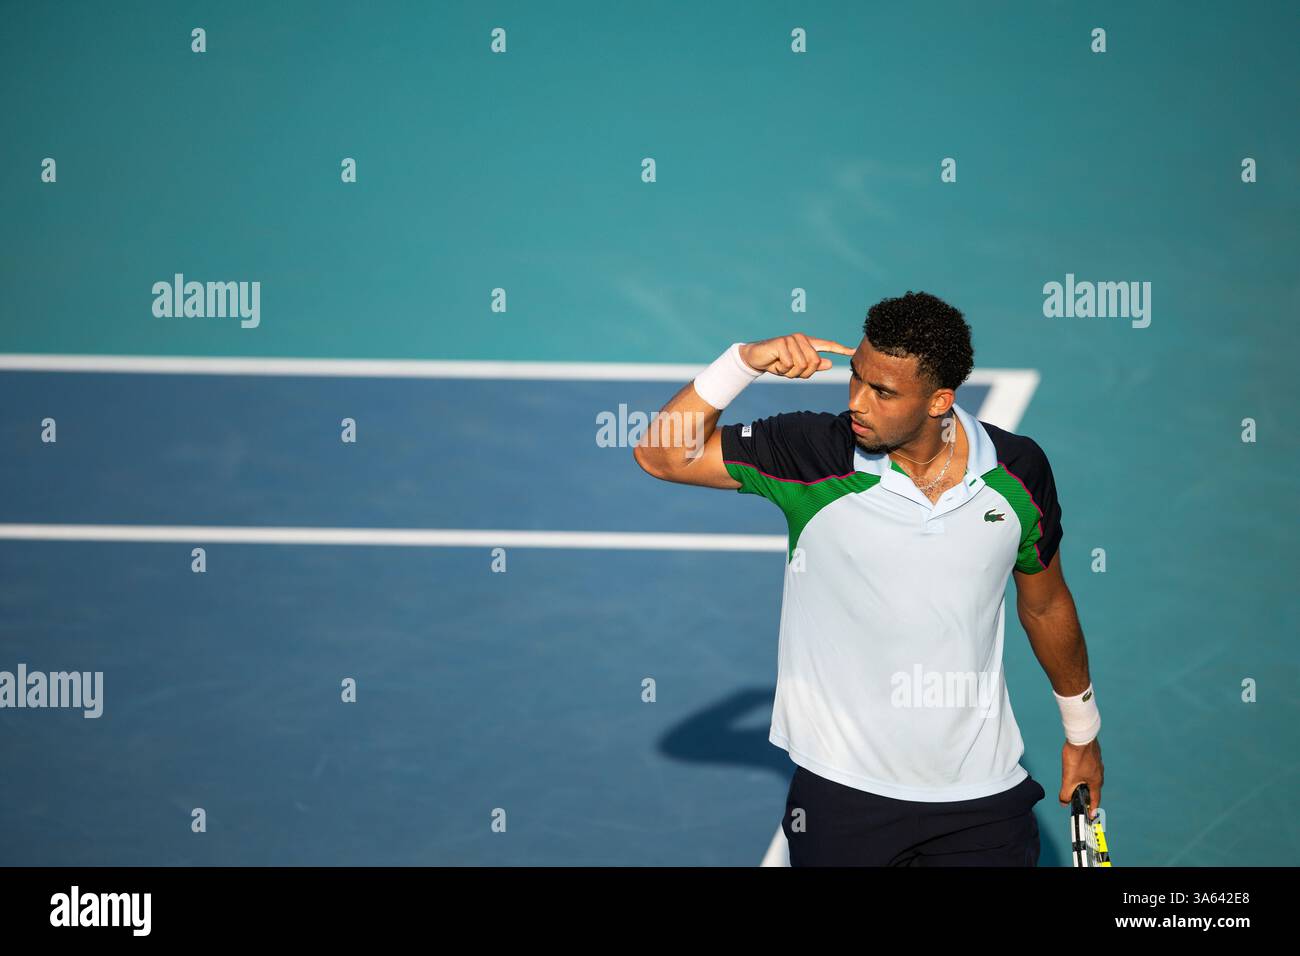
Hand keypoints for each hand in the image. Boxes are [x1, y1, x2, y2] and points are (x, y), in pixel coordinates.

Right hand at [739, 333, 854, 378]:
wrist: (757, 358)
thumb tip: (829, 364)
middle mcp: (802, 339)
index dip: (841, 349)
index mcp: (808, 343)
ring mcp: (792, 339)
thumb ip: (812, 366)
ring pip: (802, 365)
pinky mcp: (782, 342)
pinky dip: (782, 369)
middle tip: (789, 371)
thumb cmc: (778, 362)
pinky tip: (775, 363)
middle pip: (814, 363)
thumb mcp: (796, 367)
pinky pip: (789, 364)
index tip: (854, 351)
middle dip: (802, 373)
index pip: (827, 345)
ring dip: (790, 372)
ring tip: (782, 366)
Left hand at [1059, 737, 1103, 818]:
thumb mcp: (1069, 779)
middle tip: (1081, 800)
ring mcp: (1098, 764)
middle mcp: (1100, 773)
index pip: (1095, 799)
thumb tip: (1063, 803)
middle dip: (1087, 795)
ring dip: (1085, 783)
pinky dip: (1084, 773)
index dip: (1092, 808)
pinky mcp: (1094, 756)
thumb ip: (1066, 793)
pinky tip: (1077, 769)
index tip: (1092, 815)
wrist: (1081, 737)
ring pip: (1091, 777)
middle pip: (1094, 788)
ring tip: (1077, 785)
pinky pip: (1090, 768)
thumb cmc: (1077, 757)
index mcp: (1096, 782)